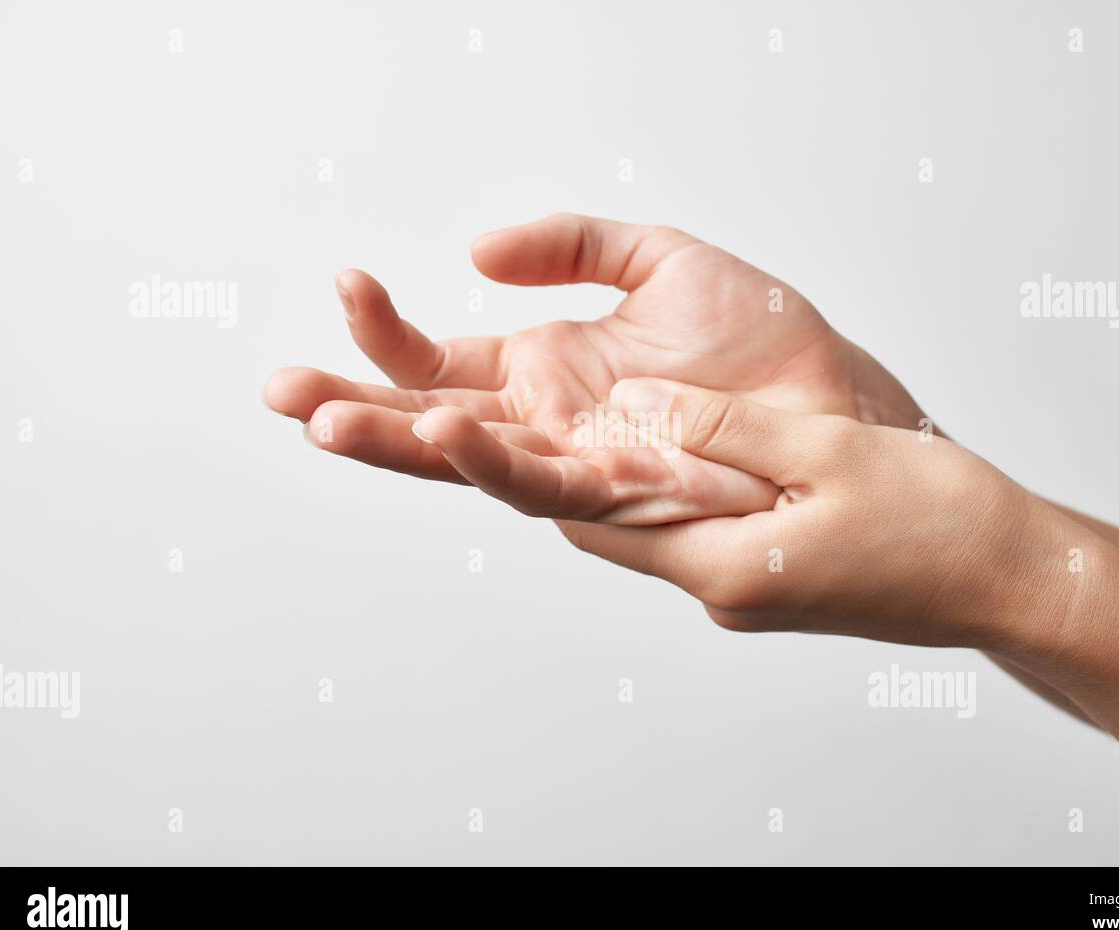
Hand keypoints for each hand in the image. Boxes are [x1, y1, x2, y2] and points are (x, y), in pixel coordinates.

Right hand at [264, 213, 929, 522]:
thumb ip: (571, 245)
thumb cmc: (762, 344)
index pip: (440, 361)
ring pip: (471, 464)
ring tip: (327, 424)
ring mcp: (580, 467)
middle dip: (353, 411)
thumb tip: (477, 250)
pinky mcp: (626, 495)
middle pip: (430, 425)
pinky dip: (490, 462)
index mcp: (545, 374)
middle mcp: (548, 429)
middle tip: (278, 394)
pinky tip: (443, 435)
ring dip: (397, 445)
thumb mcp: (660, 262)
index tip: (346, 283)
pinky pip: (545, 483)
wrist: (840, 401)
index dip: (386, 333)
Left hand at [557, 378, 1059, 647]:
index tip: (476, 419)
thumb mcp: (828, 453)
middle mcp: (723, 589)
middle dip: (560, 469)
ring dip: (617, 474)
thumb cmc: (943, 523)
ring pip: (653, 526)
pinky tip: (672, 439)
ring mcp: (749, 589)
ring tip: (578, 409)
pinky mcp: (774, 579)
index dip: (530, 469)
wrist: (1018, 582)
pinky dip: (673, 483)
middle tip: (511, 404)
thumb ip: (725, 428)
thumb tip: (638, 402)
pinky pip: (698, 527)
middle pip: (611, 529)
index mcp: (726, 567)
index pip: (593, 522)